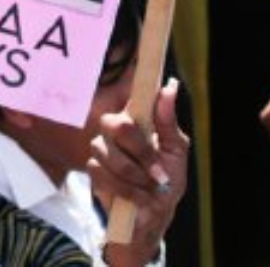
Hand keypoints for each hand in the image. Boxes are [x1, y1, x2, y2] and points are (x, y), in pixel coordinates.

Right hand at [92, 78, 190, 265]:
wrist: (151, 217)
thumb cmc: (167, 182)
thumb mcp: (176, 154)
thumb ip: (169, 124)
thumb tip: (169, 86)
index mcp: (141, 118)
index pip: (136, 91)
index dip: (137, 70)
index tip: (142, 53)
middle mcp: (118, 127)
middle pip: (118, 125)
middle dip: (141, 153)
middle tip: (158, 173)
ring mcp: (103, 146)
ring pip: (110, 153)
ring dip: (136, 177)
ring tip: (150, 188)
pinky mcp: (93, 167)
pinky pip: (102, 172)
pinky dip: (125, 189)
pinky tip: (136, 196)